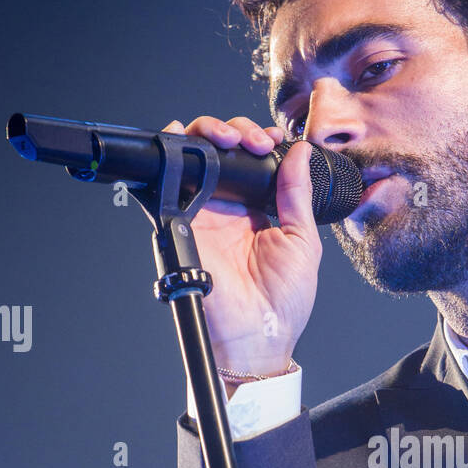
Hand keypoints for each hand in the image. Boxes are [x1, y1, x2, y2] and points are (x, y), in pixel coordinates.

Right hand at [161, 116, 321, 375]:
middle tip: (254, 144)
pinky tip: (184, 143)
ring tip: (231, 140)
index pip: (250, 161)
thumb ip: (298, 195)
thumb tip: (301, 153)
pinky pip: (165, 186)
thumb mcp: (303, 241)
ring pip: (192, 158)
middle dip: (235, 131)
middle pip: (220, 151)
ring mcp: (202, 215)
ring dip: (207, 134)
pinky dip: (169, 158)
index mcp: (256, 210)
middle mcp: (226, 209)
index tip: (271, 142)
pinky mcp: (182, 226)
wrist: (257, 337)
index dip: (257, 140)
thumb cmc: (283, 303)